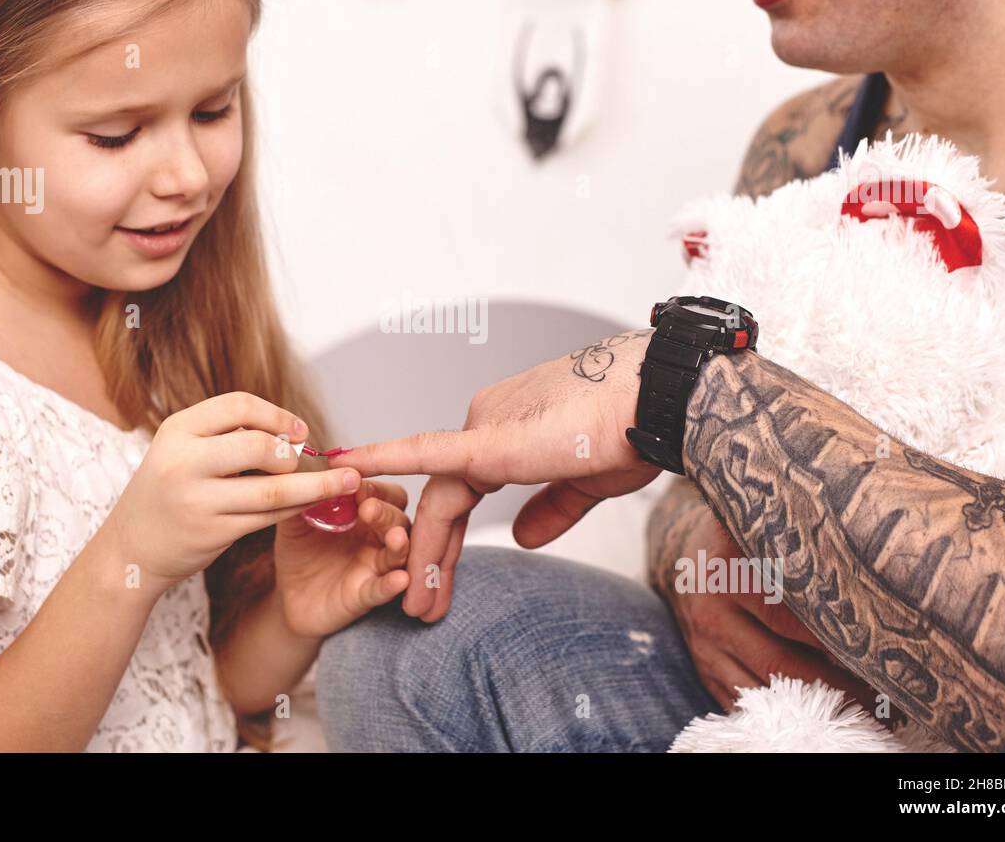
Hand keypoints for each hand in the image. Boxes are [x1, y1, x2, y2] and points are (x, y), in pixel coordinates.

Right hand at [106, 392, 361, 595]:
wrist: (132, 546)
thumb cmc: (169, 489)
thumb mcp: (182, 448)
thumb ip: (227, 435)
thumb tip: (292, 433)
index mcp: (177, 430)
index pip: (237, 406)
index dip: (276, 415)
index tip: (299, 430)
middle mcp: (184, 463)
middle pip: (258, 446)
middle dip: (290, 452)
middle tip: (300, 460)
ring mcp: (198, 501)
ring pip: (272, 490)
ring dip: (316, 486)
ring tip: (348, 481)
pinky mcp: (214, 533)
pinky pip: (269, 518)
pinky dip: (297, 508)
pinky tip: (314, 503)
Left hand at [275, 480, 411, 637]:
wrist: (288, 596)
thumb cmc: (299, 552)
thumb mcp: (294, 521)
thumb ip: (301, 498)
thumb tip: (304, 471)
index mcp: (363, 512)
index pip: (383, 493)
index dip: (374, 486)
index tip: (357, 479)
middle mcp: (376, 536)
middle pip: (396, 518)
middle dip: (385, 512)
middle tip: (368, 507)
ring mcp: (374, 565)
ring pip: (398, 552)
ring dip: (400, 543)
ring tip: (396, 537)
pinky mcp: (365, 594)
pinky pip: (383, 588)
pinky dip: (392, 584)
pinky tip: (399, 579)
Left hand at [329, 329, 661, 620]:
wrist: (657, 399)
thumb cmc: (632, 431)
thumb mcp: (588, 482)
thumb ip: (550, 510)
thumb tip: (519, 540)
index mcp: (508, 435)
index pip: (463, 495)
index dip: (447, 541)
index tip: (438, 582)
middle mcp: (486, 425)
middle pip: (445, 502)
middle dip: (430, 556)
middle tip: (419, 605)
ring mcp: (483, 428)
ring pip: (439, 499)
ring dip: (424, 552)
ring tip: (417, 602)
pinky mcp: (488, 439)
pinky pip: (426, 455)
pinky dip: (384, 458)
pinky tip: (347, 465)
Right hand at [653, 509, 879, 713]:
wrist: (687, 560)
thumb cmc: (742, 541)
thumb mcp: (758, 529)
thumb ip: (797, 539)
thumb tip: (860, 552)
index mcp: (728, 574)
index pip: (786, 614)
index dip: (833, 636)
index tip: (875, 650)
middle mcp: (713, 616)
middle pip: (779, 662)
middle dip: (834, 685)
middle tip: (884, 698)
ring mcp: (706, 650)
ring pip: (763, 691)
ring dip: (813, 708)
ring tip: (864, 714)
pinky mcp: (705, 673)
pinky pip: (744, 704)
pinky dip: (782, 715)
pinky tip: (817, 717)